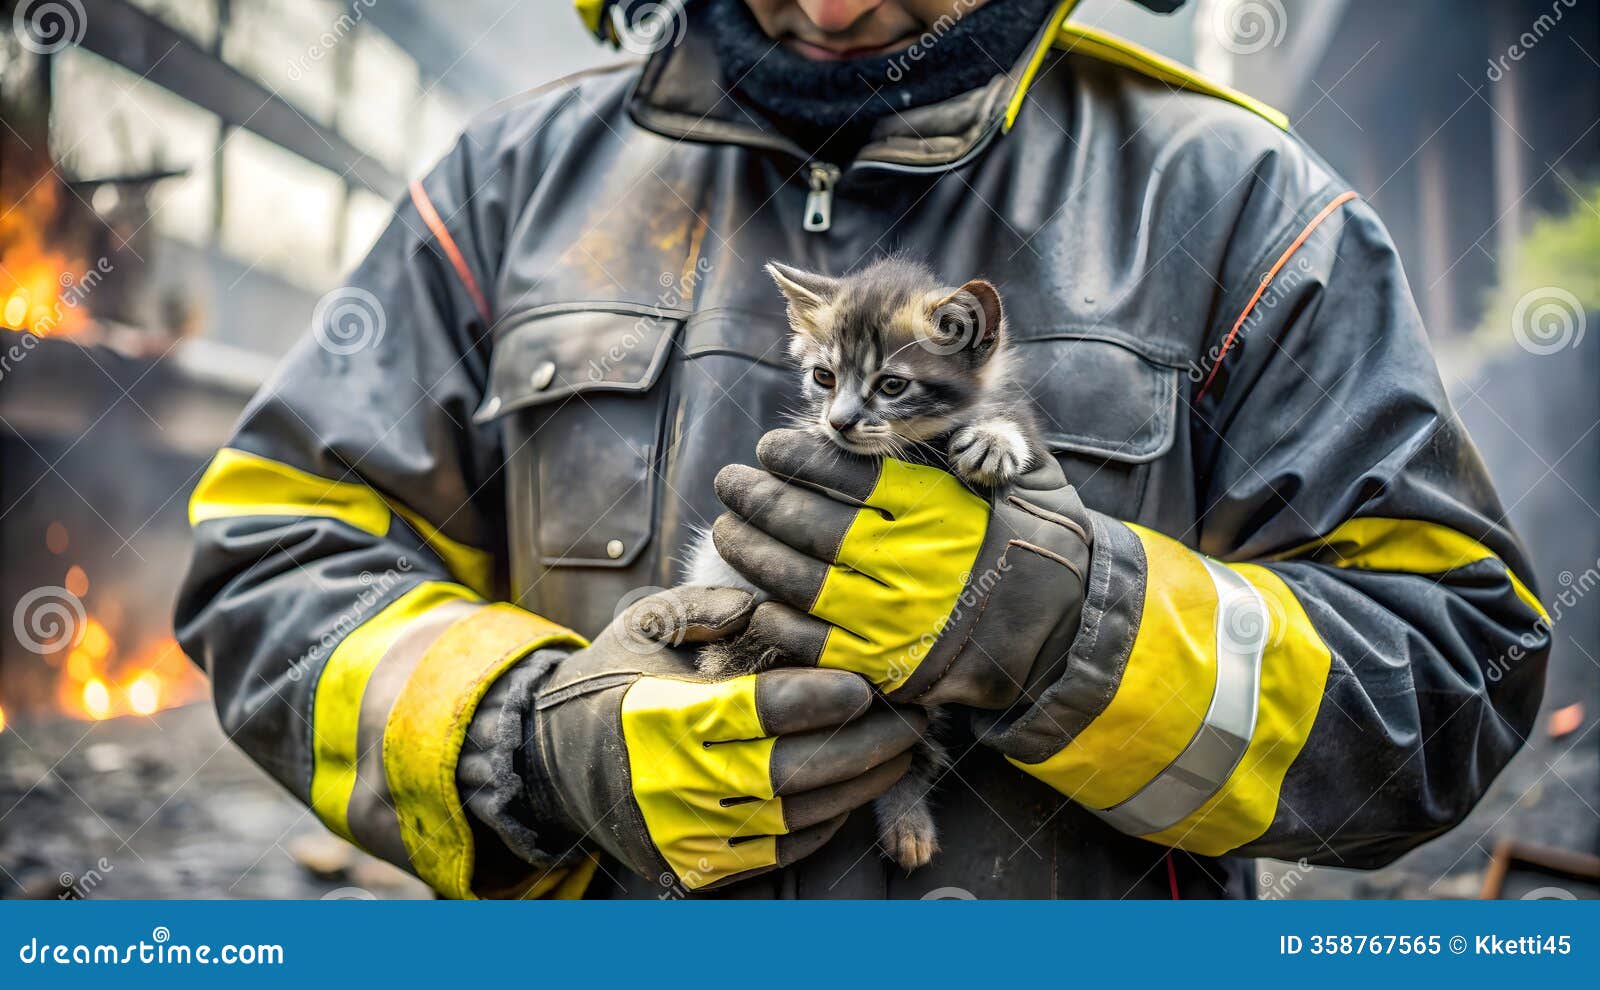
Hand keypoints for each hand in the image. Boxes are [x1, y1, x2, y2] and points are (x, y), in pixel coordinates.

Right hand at [523, 587, 925, 890]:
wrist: (550, 761)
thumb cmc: (609, 680)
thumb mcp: (641, 624)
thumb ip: (701, 606)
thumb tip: (761, 605)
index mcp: (658, 716)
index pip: (758, 711)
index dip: (820, 699)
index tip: (867, 682)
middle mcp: (671, 783)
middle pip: (791, 770)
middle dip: (864, 744)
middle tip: (914, 716)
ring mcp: (685, 833)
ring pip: (794, 816)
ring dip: (858, 785)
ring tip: (901, 750)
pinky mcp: (695, 866)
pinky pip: (778, 851)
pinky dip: (825, 822)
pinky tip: (856, 788)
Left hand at [711, 429, 1093, 709]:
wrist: (1071, 628)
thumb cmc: (1039, 535)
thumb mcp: (1024, 467)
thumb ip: (979, 430)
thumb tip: (946, 391)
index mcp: (939, 506)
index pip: (849, 473)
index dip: (798, 458)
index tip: (769, 447)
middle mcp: (913, 559)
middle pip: (810, 524)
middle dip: (758, 499)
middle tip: (728, 482)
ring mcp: (898, 617)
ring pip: (800, 581)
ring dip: (752, 552)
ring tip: (727, 529)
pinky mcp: (890, 665)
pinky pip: (815, 643)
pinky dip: (776, 617)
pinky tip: (754, 594)